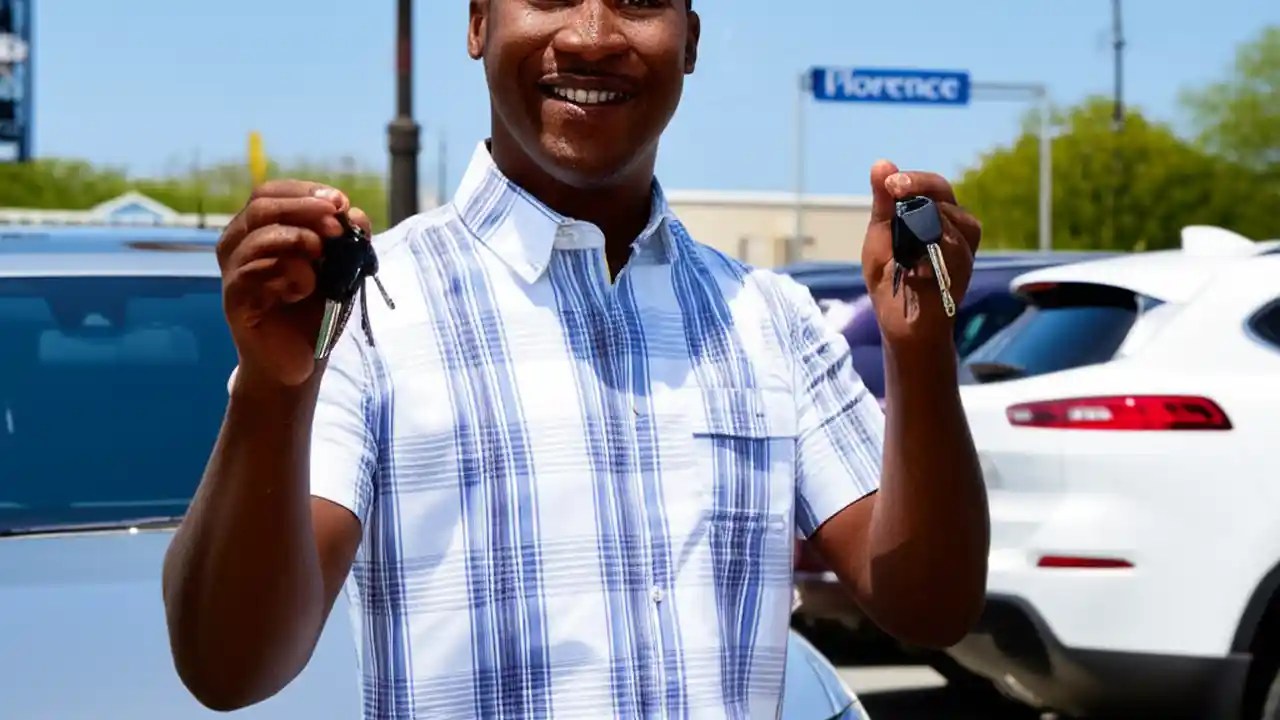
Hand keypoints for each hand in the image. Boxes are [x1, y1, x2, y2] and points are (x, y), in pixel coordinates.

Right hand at [216, 181, 372, 387]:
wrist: (298, 361)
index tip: (340, 201)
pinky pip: (255, 273)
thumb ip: (346, 240)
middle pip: (261, 207)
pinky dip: (288, 273)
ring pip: (258, 237)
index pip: (270, 193)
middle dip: (304, 208)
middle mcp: (238, 246)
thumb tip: (355, 214)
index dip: (304, 191)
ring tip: (323, 255)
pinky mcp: (235, 301)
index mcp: (258, 231)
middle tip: (336, 224)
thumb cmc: (313, 310)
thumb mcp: (338, 269)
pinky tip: (305, 287)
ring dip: (298, 239)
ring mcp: (233, 273)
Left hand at [861, 160, 981, 352]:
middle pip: (946, 195)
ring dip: (927, 218)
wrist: (899, 324)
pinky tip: (918, 256)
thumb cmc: (890, 279)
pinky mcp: (963, 272)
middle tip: (895, 189)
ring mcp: (962, 250)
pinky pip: (957, 250)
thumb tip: (881, 163)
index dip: (914, 180)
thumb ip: (883, 204)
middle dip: (920, 187)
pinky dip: (937, 248)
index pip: (933, 186)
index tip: (890, 182)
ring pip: (956, 219)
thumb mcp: (880, 236)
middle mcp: (954, 228)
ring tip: (904, 230)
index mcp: (935, 216)